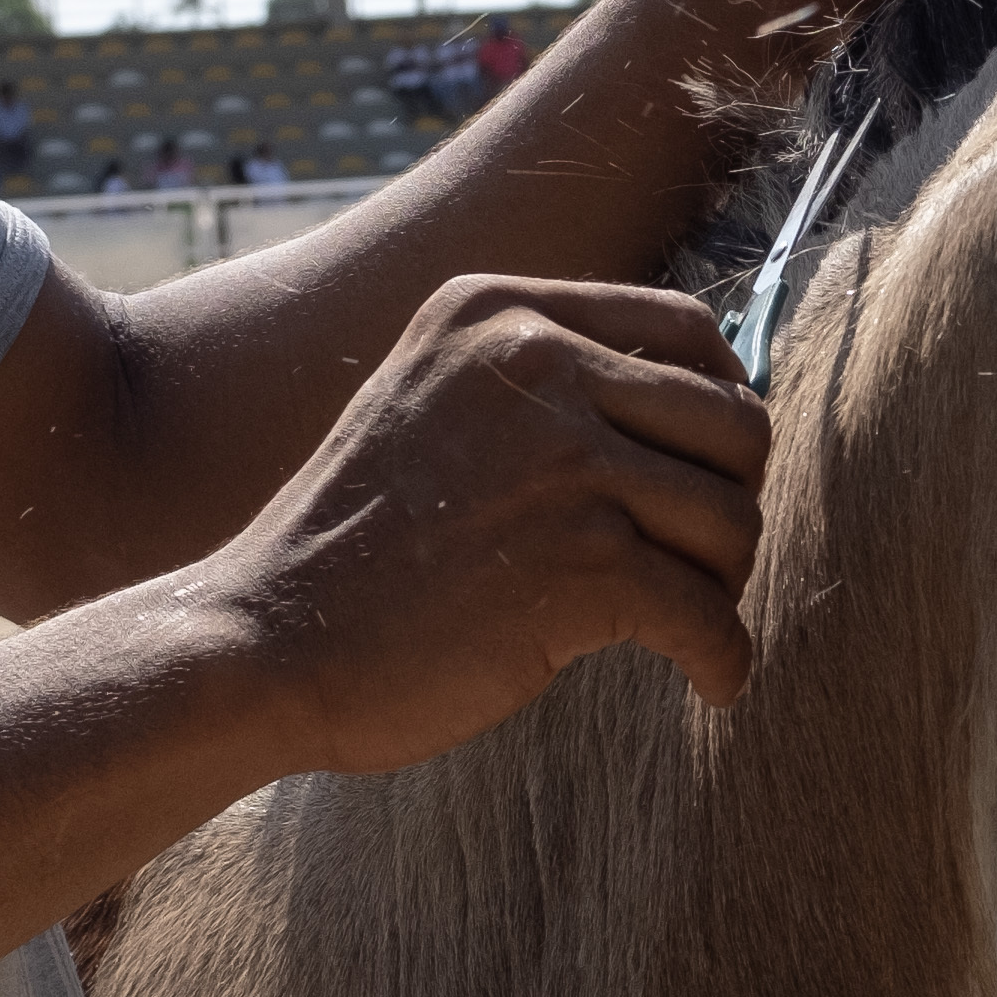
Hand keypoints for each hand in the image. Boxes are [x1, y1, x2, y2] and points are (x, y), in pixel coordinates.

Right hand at [183, 275, 774, 769]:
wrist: (263, 641)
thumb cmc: (354, 547)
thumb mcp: (433, 405)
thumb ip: (538, 385)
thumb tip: (709, 404)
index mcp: (497, 314)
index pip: (688, 329)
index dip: (728, 404)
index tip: (716, 470)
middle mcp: (535, 365)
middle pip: (733, 424)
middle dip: (731, 503)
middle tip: (701, 565)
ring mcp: (561, 462)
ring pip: (732, 520)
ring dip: (724, 585)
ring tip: (686, 623)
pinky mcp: (580, 564)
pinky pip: (710, 615)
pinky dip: (723, 660)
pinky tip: (710, 683)